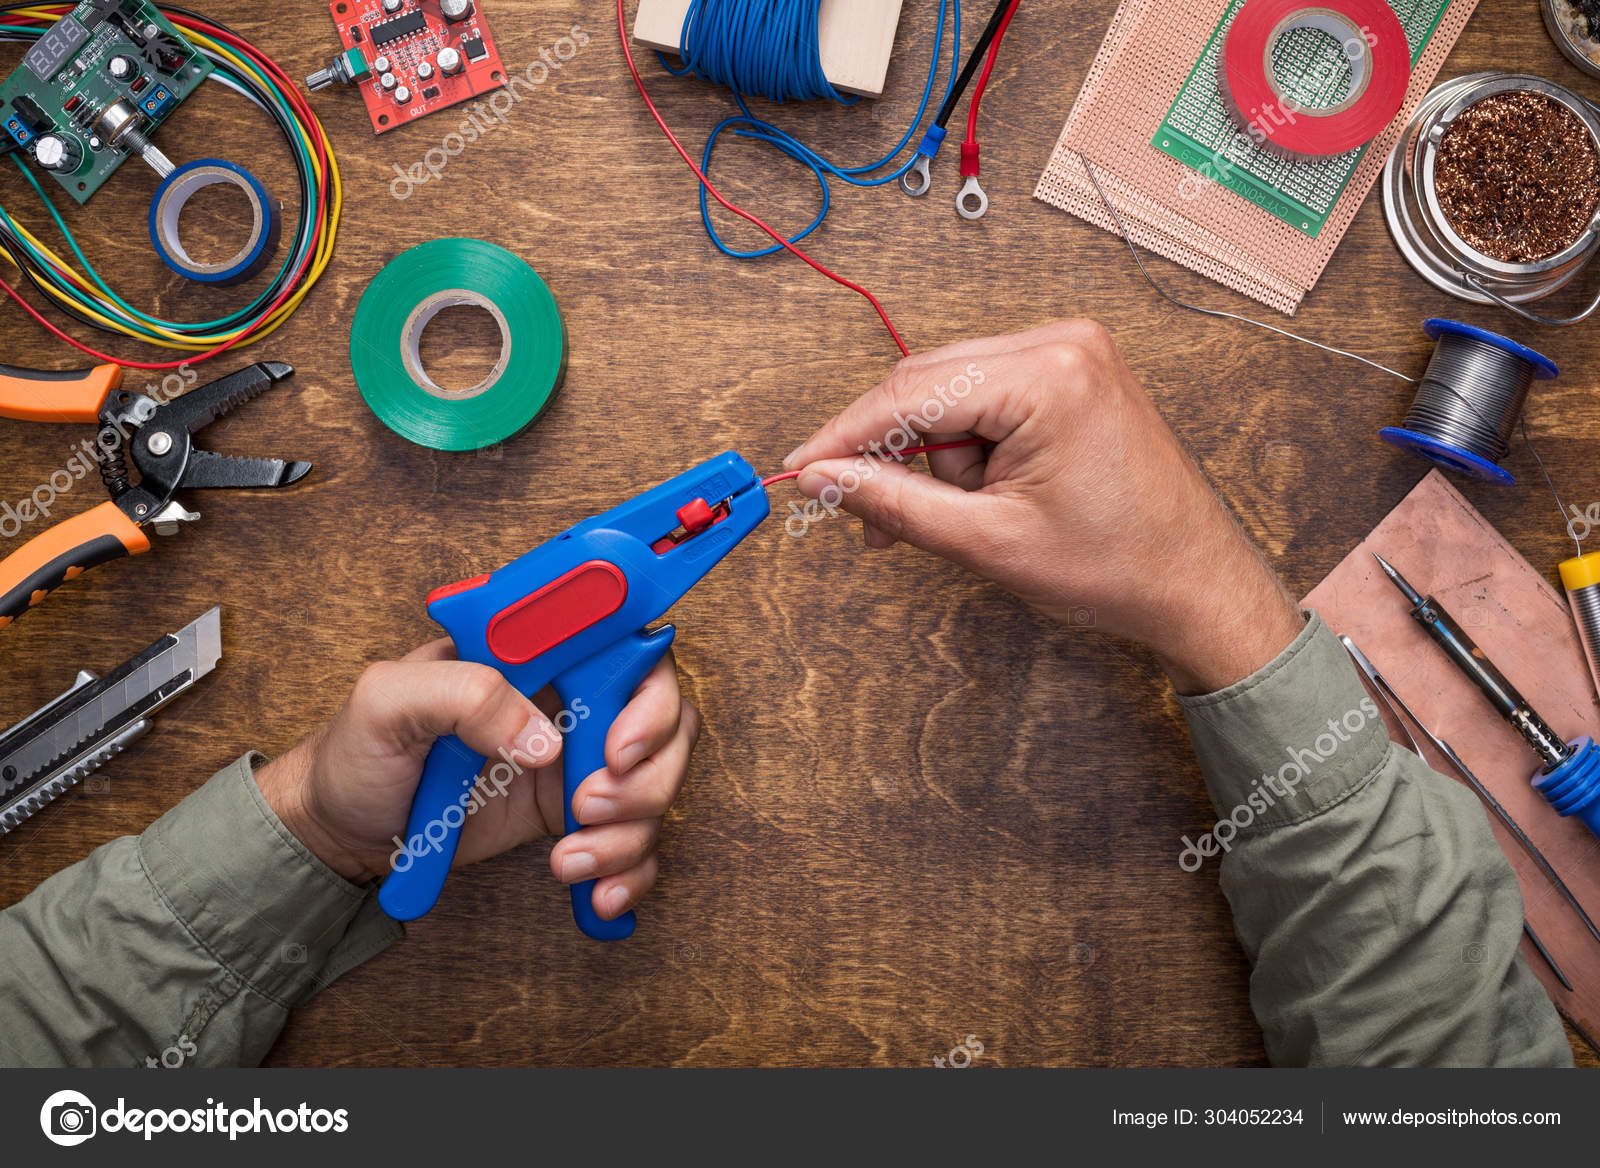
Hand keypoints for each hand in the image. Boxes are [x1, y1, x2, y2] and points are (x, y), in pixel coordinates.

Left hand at [255, 639, 699, 919]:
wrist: (342, 833)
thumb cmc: (357, 752)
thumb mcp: (387, 702)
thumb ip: (463, 694)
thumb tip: (544, 739)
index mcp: (535, 654)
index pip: (627, 645)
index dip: (647, 694)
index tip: (619, 747)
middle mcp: (567, 700)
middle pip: (665, 719)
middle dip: (647, 774)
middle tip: (587, 806)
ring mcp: (576, 759)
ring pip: (656, 786)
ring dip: (629, 831)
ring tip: (568, 860)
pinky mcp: (574, 815)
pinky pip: (635, 841)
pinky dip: (630, 871)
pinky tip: (595, 894)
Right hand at [782, 320, 1302, 693]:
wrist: (1195, 583)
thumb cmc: (1117, 566)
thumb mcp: (987, 542)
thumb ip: (895, 502)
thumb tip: (826, 478)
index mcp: (1048, 377)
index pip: (911, 393)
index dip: (844, 436)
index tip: (800, 468)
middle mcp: (1063, 343)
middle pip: (928, 381)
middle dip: (894, 451)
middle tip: (868, 514)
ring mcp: (1074, 351)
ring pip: (954, 389)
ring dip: (938, 453)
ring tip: (964, 517)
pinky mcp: (1076, 370)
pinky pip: (990, 392)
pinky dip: (969, 443)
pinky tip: (978, 491)